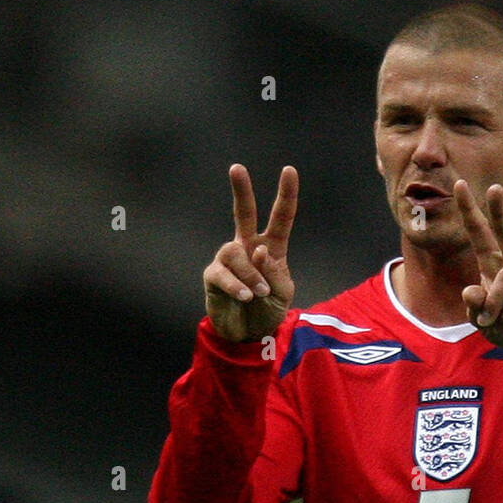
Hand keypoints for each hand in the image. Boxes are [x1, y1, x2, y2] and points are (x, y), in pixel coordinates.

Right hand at [204, 164, 297, 342]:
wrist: (248, 335)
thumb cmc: (267, 311)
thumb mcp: (282, 293)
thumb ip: (276, 272)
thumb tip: (259, 251)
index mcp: (271, 248)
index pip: (280, 218)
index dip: (286, 194)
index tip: (289, 170)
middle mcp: (247, 247)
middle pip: (243, 213)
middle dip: (241, 190)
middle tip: (236, 168)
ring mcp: (228, 260)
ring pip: (236, 252)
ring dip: (250, 274)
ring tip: (257, 294)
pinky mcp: (213, 275)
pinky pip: (224, 274)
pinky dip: (237, 286)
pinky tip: (245, 297)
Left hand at [455, 181, 502, 352]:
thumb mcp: (482, 319)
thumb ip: (474, 306)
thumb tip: (470, 290)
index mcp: (494, 264)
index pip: (480, 234)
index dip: (470, 211)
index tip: (459, 185)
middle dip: (498, 210)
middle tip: (494, 187)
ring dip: (494, 302)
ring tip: (490, 321)